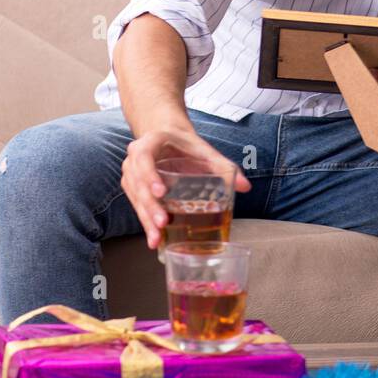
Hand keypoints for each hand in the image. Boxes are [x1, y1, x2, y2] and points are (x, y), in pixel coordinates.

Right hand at [120, 126, 250, 251]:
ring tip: (157, 238)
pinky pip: (137, 206)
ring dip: (145, 218)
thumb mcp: (204, 151)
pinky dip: (145, 222)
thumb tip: (245, 186)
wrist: (169, 139)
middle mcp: (135, 158)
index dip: (149, 175)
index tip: (161, 192)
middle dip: (150, 205)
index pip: (144, 157)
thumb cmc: (186, 145)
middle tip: (163, 222)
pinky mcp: (133, 189)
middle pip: (137, 183)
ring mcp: (131, 174)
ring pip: (135, 198)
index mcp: (150, 142)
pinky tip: (155, 239)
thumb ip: (224, 166)